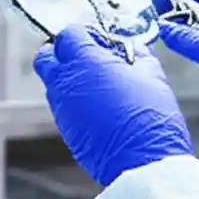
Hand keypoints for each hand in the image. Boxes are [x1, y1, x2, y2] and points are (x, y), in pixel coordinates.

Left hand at [33, 26, 192, 186]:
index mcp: (85, 62)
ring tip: (98, 85)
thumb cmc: (151, 118)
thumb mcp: (153, 76)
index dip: (84, 34)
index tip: (101, 41)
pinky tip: (99, 108)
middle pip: (46, 56)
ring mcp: (62, 108)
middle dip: (62, 52)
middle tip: (88, 58)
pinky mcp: (65, 130)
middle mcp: (65, 83)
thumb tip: (132, 47)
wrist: (144, 165)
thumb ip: (138, 55)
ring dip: (68, 78)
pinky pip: (62, 106)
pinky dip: (73, 101)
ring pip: (52, 83)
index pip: (68, 34)